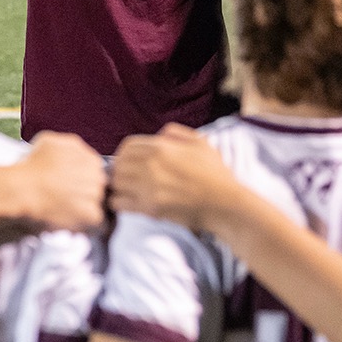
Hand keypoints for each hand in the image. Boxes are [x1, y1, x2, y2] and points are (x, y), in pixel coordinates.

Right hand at [15, 132, 105, 232]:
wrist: (24, 189)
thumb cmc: (31, 167)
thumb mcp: (49, 142)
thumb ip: (67, 146)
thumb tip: (72, 153)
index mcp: (88, 157)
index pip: (93, 170)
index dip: (80, 178)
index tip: (68, 184)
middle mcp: (96, 174)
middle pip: (97, 186)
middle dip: (84, 192)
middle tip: (66, 199)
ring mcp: (96, 194)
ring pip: (98, 204)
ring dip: (85, 208)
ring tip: (66, 211)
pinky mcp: (92, 215)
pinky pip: (98, 222)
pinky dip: (86, 225)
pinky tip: (72, 222)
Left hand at [111, 124, 247, 235]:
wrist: (225, 204)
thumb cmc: (215, 174)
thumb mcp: (201, 143)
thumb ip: (178, 133)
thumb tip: (159, 134)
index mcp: (162, 148)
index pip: (127, 146)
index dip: (125, 155)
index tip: (130, 164)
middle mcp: (152, 165)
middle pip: (118, 164)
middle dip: (120, 171)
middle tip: (127, 180)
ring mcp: (150, 187)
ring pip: (116, 183)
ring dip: (119, 188)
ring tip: (128, 192)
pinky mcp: (150, 208)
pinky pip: (120, 202)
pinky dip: (120, 203)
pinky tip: (129, 204)